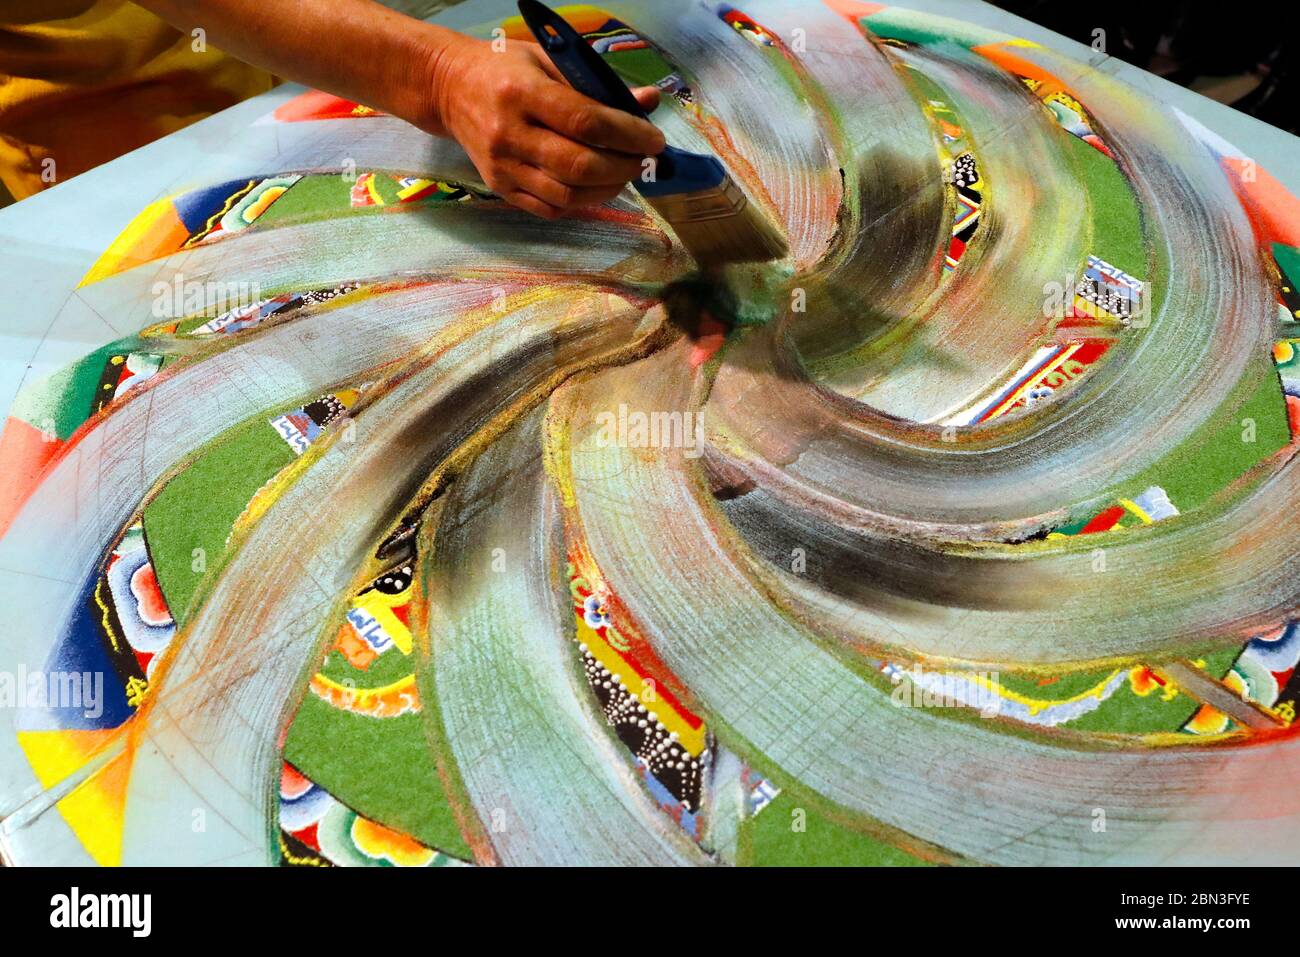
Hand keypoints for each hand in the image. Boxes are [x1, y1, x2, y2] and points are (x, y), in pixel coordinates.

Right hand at [424, 37, 665, 218]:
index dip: (628, 136)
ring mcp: (502, 167)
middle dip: (624, 167)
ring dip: (607, 189)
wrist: (449, 88)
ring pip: (567, 194)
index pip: (586, 123)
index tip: (654, 140)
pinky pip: (551, 208)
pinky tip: (596, 186)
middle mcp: (509, 134)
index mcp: (522, 93)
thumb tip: (648, 103)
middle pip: (579, 166)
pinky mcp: (500, 188)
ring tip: (624, 173)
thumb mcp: (549, 60)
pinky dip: (582, 202)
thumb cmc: (504, 68)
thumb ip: (598, 85)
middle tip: (643, 160)